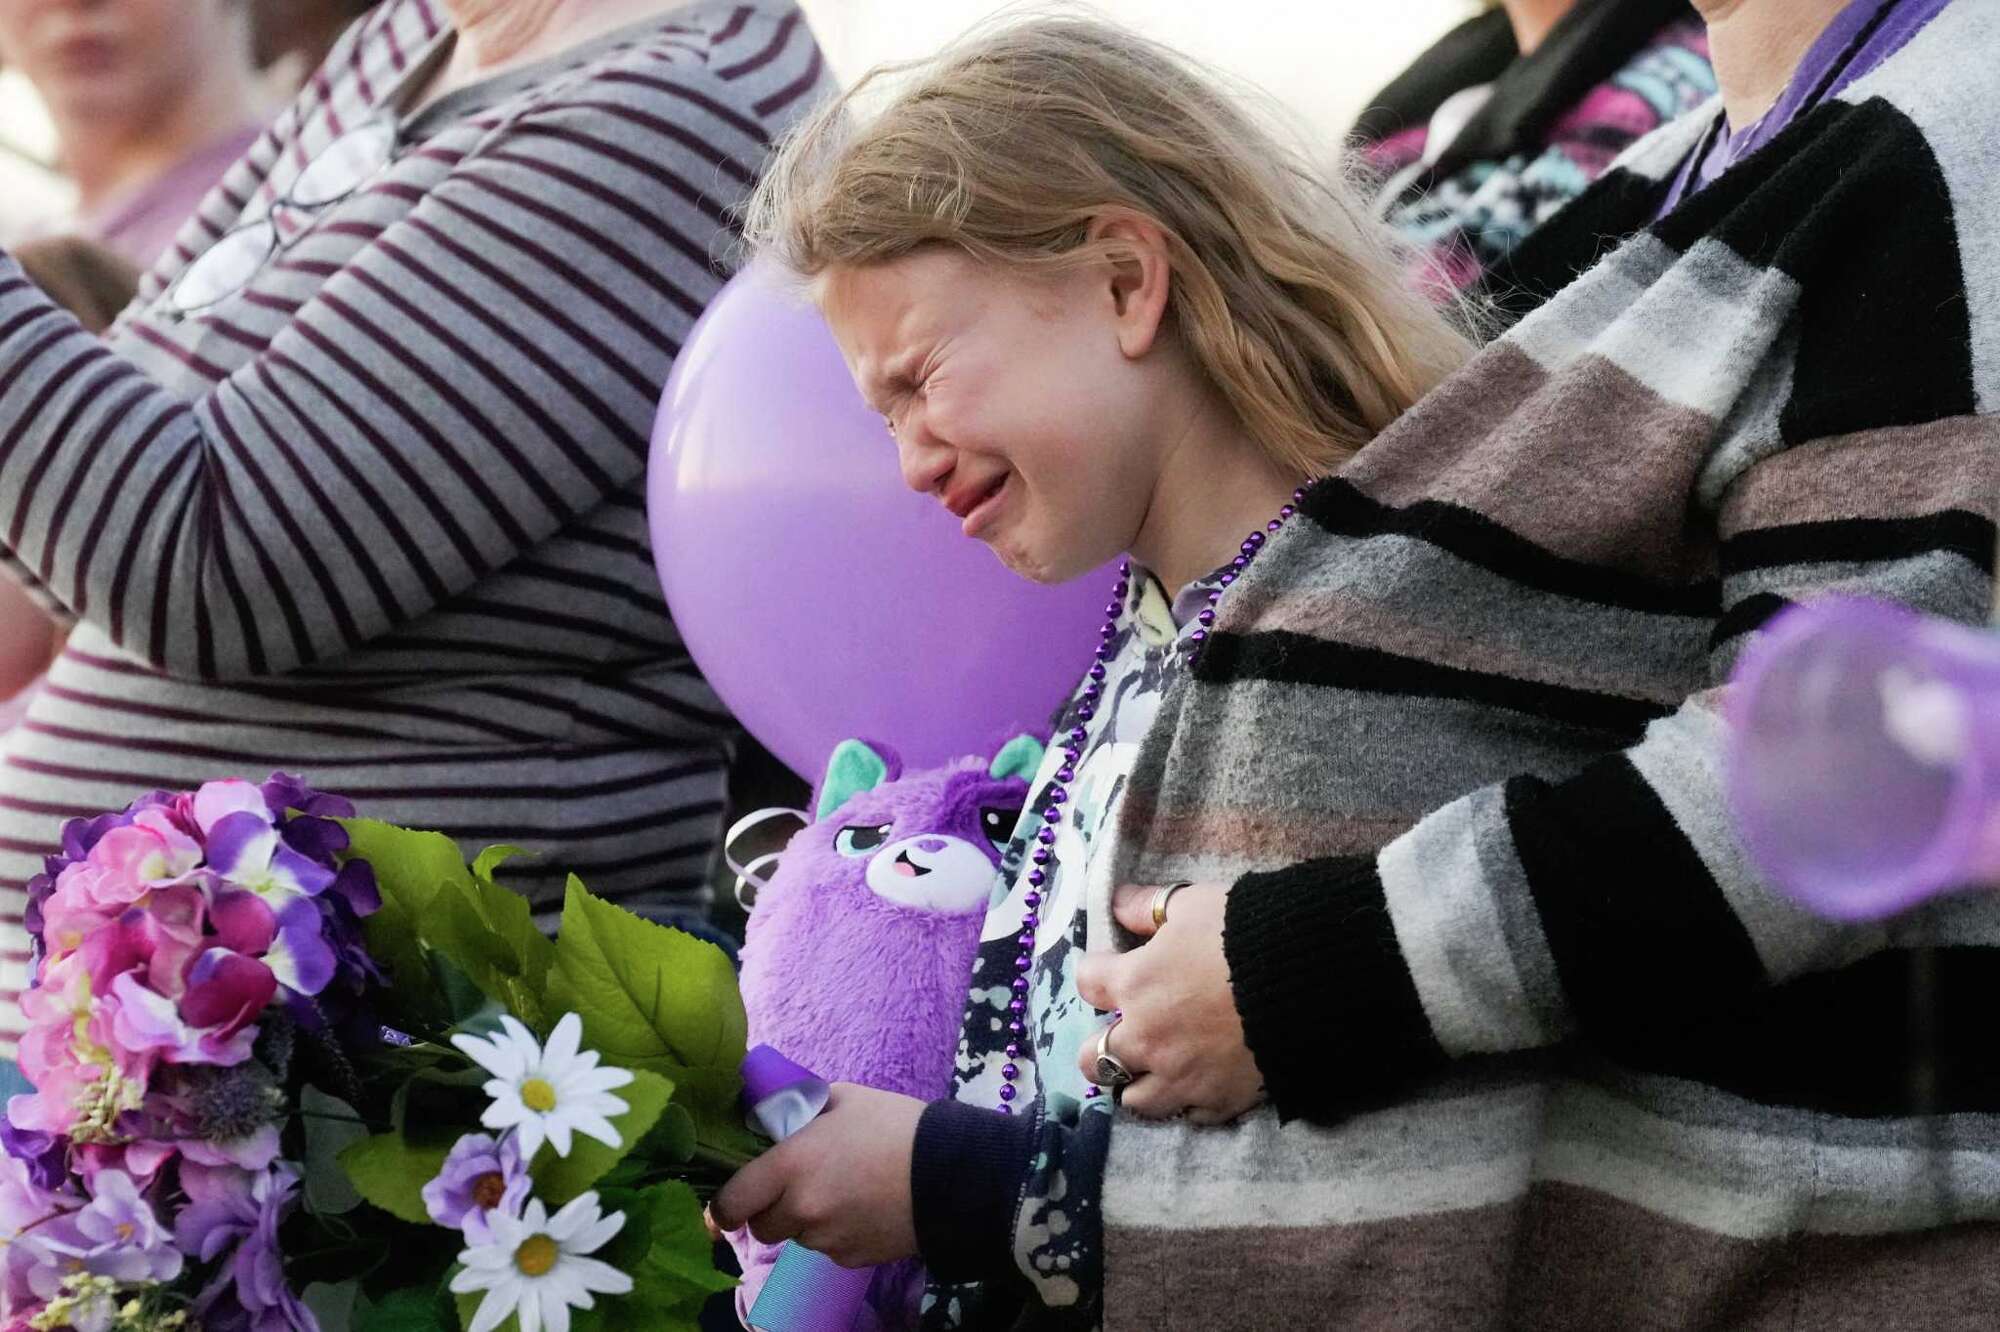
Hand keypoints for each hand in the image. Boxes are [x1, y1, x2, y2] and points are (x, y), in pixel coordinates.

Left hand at [709, 1083, 922, 1267]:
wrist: (952, 1174)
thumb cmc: (895, 1125)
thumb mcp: (842, 1097)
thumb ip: (798, 1108)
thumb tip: (772, 1116)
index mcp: (791, 1166)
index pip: (731, 1204)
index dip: (723, 1206)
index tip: (729, 1202)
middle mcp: (802, 1209)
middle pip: (762, 1226)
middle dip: (772, 1208)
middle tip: (799, 1184)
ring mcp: (827, 1240)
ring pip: (797, 1237)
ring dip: (806, 1220)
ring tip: (843, 1190)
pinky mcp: (852, 1259)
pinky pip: (829, 1249)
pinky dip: (836, 1234)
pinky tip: (864, 1208)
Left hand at [1075, 882, 1264, 1124]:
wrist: (1312, 982)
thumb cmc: (1247, 932)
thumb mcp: (1195, 905)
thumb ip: (1150, 906)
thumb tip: (1118, 903)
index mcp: (1136, 984)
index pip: (1088, 983)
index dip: (1097, 973)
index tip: (1109, 970)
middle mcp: (1148, 1038)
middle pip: (1093, 1058)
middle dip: (1101, 1044)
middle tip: (1123, 1032)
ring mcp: (1182, 1077)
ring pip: (1135, 1100)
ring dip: (1138, 1082)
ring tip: (1155, 1067)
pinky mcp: (1219, 1101)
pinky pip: (1190, 1114)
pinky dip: (1189, 1101)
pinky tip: (1199, 1082)